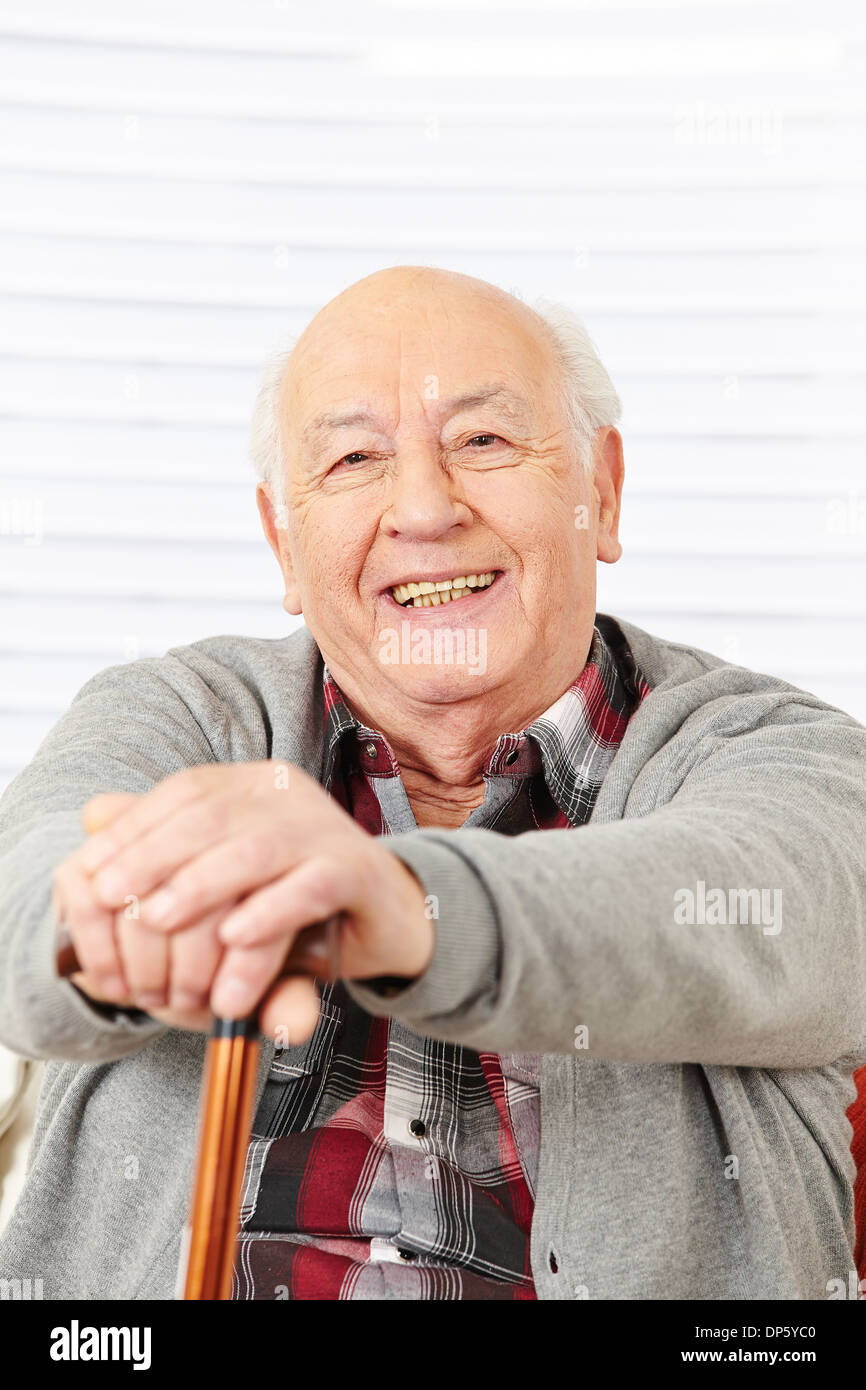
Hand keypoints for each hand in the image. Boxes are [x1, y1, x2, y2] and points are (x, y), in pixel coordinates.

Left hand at [61, 763, 434, 1038]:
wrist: (387, 918)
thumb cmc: (292, 898)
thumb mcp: (223, 872)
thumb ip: (165, 843)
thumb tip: (92, 813)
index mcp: (254, 784)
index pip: (185, 793)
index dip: (133, 830)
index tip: (91, 873)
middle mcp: (290, 794)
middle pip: (211, 816)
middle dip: (152, 858)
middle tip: (111, 900)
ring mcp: (327, 828)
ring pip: (255, 849)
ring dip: (200, 886)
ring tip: (159, 922)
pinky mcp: (358, 872)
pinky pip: (310, 887)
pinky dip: (268, 912)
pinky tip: (233, 937)